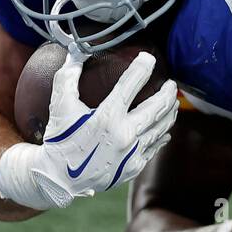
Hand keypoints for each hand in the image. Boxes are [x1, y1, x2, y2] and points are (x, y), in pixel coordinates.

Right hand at [0, 51, 177, 209]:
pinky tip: (165, 127)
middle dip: (168, 92)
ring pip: (161, 126)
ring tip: (172, 101)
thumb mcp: (59, 106)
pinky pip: (155, 146)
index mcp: (106, 117)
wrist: (59, 178)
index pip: (131, 85)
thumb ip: (67, 77)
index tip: (149, 58)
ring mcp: (132, 152)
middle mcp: (123, 134)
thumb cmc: (60, 138)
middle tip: (171, 84)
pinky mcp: (134, 165)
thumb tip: (76, 53)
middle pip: (157, 107)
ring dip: (170, 111)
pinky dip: (162, 134)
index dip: (142, 68)